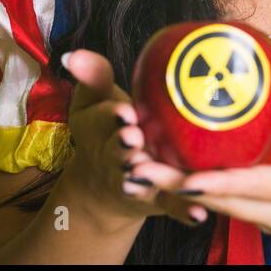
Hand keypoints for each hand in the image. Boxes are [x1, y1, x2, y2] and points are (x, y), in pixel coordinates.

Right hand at [59, 49, 208, 228]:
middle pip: (121, 153)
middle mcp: (118, 158)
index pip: (105, 120)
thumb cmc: (104, 128)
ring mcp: (139, 182)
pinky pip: (172, 206)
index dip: (113, 117)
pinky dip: (183, 211)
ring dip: (150, 180)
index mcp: (103, 130)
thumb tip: (71, 54)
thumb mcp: (93, 100)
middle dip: (125, 148)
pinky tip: (199, 216)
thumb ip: (92, 75)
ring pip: (144, 182)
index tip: (123, 112)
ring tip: (156, 177)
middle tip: (134, 139)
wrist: (102, 183)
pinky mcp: (158, 201)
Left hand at [150, 97, 270, 243]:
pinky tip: (165, 171)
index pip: (258, 187)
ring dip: (178, 189)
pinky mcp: (262, 216)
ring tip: (137, 169)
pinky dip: (194, 189)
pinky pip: (224, 203)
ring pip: (218, 206)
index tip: (186, 177)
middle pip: (225, 202)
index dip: (220, 183)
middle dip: (179, 186)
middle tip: (138, 166)